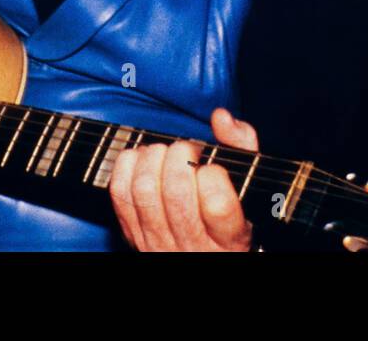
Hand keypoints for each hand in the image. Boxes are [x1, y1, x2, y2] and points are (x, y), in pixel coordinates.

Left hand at [109, 107, 259, 250]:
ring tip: (167, 153)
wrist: (201, 251)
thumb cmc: (227, 213)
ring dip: (153, 158)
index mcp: (229, 238)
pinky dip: (128, 165)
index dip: (213, 174)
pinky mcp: (132, 235)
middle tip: (188, 150)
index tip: (213, 167)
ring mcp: (159, 243)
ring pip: (145, 191)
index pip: (217, 205)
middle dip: (180, 155)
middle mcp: (193, 246)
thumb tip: (220, 117)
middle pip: (176, 193)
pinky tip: (144, 160)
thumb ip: (241, 145)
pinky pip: (120, 193)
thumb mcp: (247, 184)